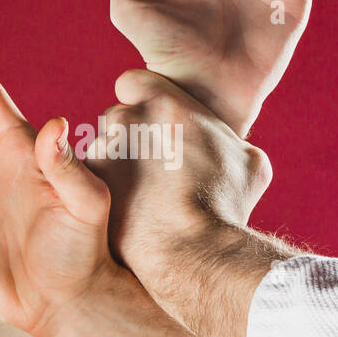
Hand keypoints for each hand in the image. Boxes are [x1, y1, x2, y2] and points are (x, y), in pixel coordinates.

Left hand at [85, 69, 272, 293]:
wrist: (192, 253)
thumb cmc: (225, 207)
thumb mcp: (251, 162)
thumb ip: (230, 139)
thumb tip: (227, 143)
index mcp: (165, 103)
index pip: (134, 83)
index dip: (143, 102)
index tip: (154, 124)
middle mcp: (126, 119)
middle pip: (119, 117)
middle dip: (132, 136)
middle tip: (155, 167)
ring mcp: (101, 151)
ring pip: (104, 149)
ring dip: (117, 164)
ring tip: (144, 195)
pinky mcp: (87, 185)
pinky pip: (92, 180)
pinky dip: (107, 192)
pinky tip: (130, 211)